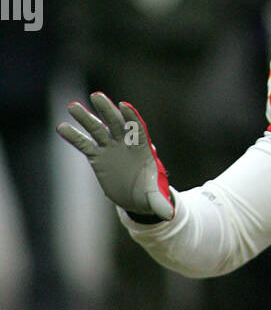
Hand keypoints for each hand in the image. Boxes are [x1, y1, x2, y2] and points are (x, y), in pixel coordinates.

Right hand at [57, 92, 173, 220]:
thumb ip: (159, 201)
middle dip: (107, 110)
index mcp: (142, 148)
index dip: (132, 117)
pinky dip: (74, 136)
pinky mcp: (98, 157)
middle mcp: (125, 144)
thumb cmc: (149, 192)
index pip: (138, 128)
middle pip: (116, 123)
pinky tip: (61, 127)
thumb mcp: (155, 197)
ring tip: (72, 106)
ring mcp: (110, 148)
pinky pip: (85, 145)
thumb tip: (168, 213)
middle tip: (96, 96)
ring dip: (86, 118)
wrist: (136, 197)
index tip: (124, 106)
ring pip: (97, 130)